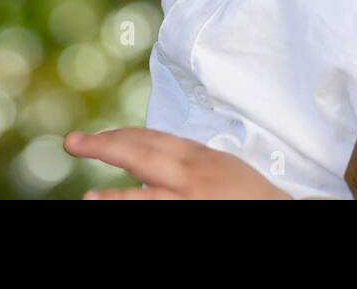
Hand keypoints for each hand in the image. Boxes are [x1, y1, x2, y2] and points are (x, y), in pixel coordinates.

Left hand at [63, 127, 292, 199]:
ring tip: (87, 199)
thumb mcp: (219, 167)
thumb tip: (148, 160)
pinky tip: (116, 212)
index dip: (119, 136)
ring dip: (117, 198)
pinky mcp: (195, 220)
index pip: (151, 140)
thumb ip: (187, 161)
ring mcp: (194, 202)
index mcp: (198, 157)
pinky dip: (138, 211)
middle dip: (105, 146)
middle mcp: (194, 176)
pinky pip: (160, 216)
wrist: (286, 211)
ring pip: (150, 198)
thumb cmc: (251, 194)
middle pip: (142, 155)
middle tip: (71, 142)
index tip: (96, 138)